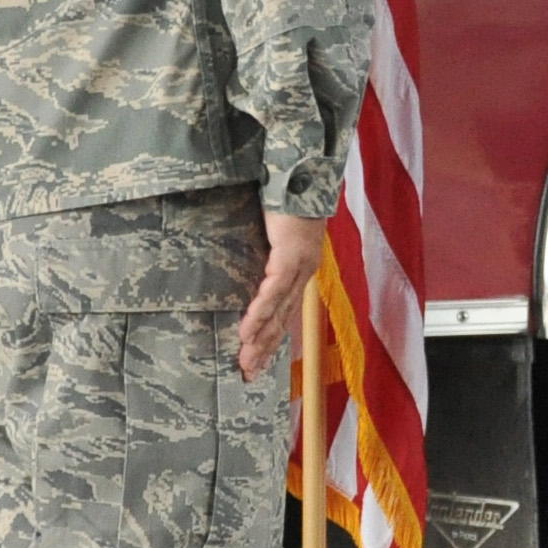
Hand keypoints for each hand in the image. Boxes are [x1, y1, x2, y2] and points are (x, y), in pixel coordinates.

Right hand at [239, 210, 329, 381]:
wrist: (299, 173)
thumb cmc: (283, 197)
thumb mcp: (272, 232)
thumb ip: (264, 252)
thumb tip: (245, 267)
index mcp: (300, 269)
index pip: (284, 312)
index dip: (271, 338)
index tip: (256, 361)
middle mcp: (303, 272)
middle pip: (282, 319)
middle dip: (264, 350)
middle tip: (248, 375)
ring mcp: (299, 266)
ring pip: (278, 311)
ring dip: (259, 339)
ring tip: (244, 362)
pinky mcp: (291, 256)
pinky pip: (272, 291)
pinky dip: (259, 313)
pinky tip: (246, 332)